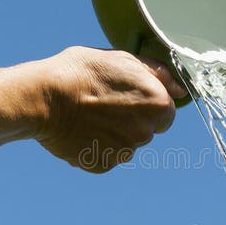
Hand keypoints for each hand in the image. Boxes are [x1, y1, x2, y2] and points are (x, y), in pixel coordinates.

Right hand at [34, 47, 185, 172]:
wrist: (45, 98)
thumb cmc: (83, 72)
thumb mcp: (123, 59)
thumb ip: (157, 74)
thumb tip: (180, 88)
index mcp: (158, 105)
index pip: (165, 110)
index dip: (146, 101)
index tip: (126, 95)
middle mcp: (146, 132)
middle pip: (146, 129)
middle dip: (131, 119)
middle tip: (104, 103)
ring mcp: (124, 152)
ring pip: (126, 144)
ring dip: (113, 133)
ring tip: (88, 116)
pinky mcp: (103, 164)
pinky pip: (105, 156)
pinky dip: (96, 146)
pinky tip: (80, 130)